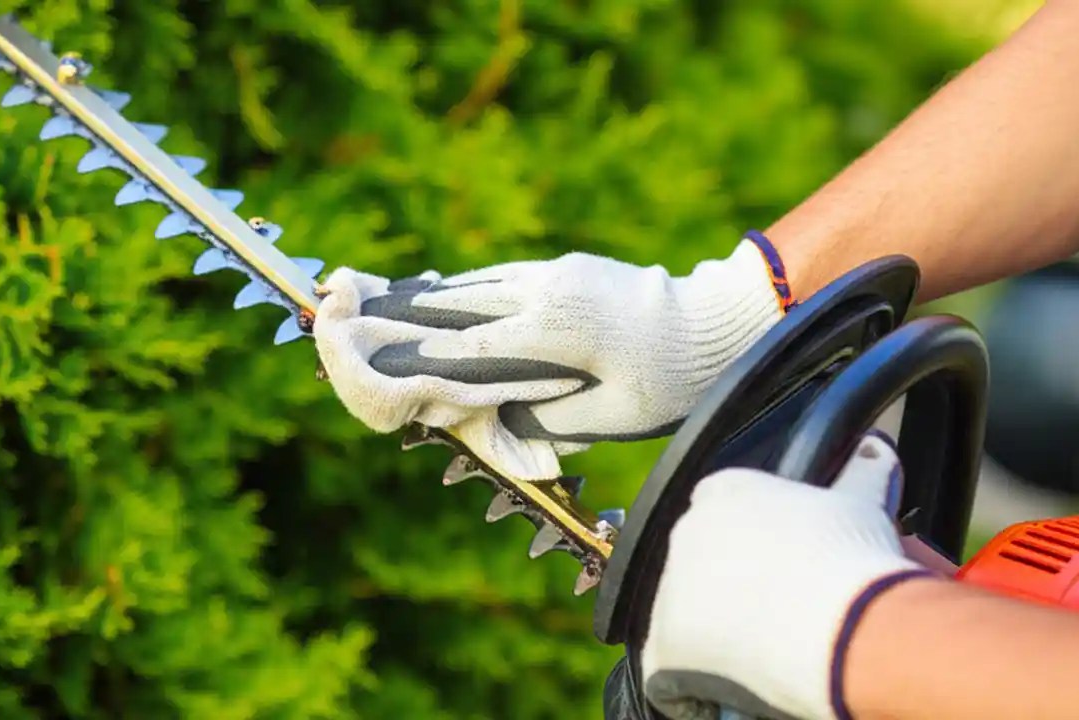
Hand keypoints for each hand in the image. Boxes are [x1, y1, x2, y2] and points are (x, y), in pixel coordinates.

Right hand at [312, 239, 786, 479]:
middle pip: (461, 300)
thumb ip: (547, 420)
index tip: (374, 352)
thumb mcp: (611, 416)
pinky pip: (503, 276)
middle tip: (357, 310)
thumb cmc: (671, 380)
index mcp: (554, 329)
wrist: (722, 322)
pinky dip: (469, 288)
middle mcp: (547, 289)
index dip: (419, 351)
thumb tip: (497, 424)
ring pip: (479, 282)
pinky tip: (445, 293)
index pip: (469, 343)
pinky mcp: (568, 267)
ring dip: (434, 295)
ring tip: (386, 301)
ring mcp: (557, 271)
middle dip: (409, 311)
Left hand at [642, 433, 932, 719]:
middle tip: (774, 610)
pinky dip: (688, 686)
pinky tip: (724, 690)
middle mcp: (684, 532)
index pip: (720, 509)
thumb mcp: (862, 503)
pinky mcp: (663, 647)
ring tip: (760, 650)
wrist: (846, 626)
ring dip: (710, 633)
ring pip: (681, 616)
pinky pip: (664, 672)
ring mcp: (668, 589)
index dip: (747, 542)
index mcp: (723, 491)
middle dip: (726, 586)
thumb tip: (875, 447)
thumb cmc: (855, 560)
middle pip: (697, 563)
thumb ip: (860, 470)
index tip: (775, 565)